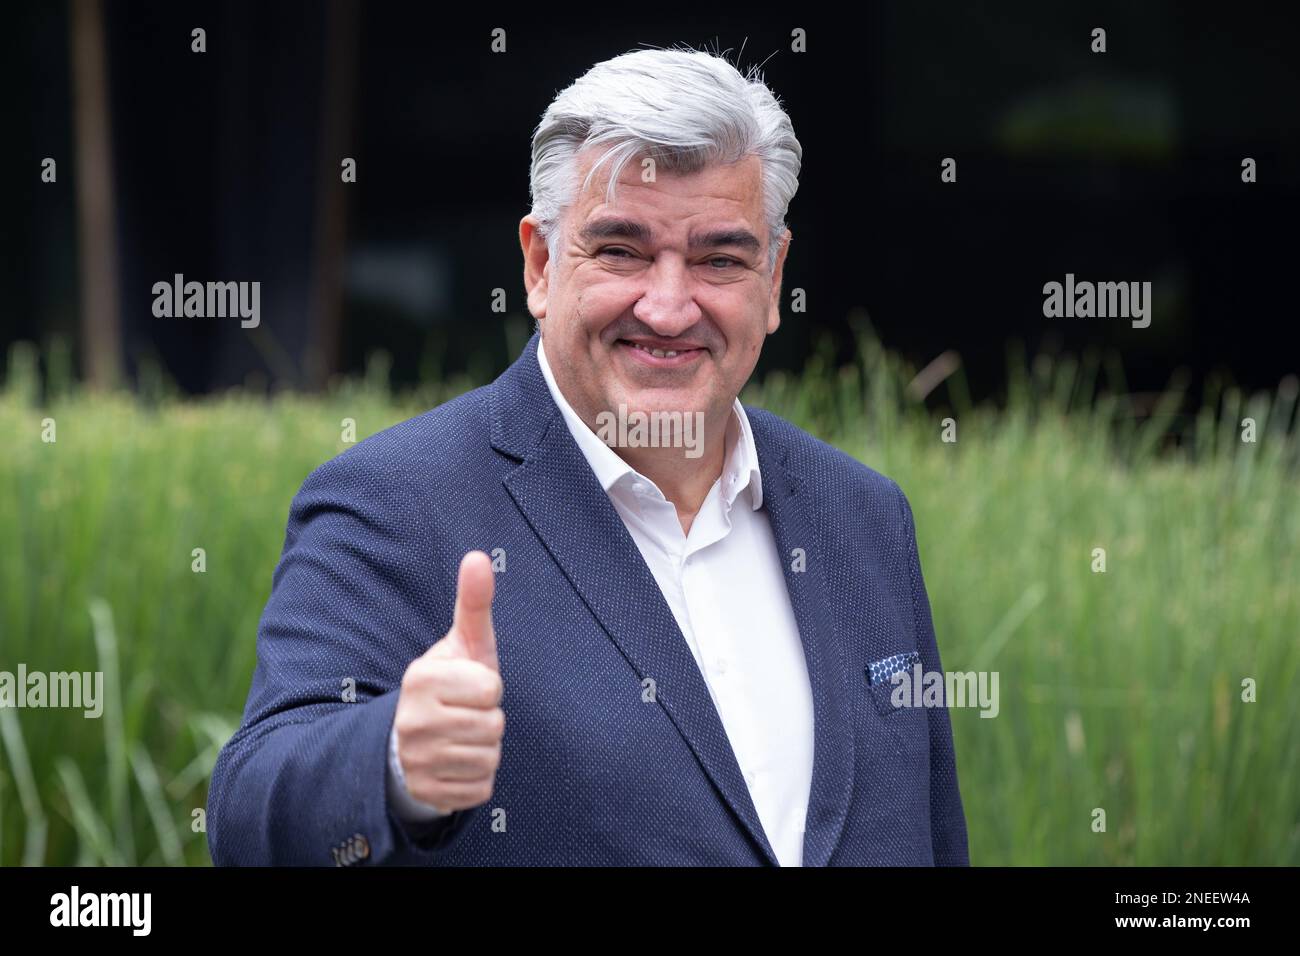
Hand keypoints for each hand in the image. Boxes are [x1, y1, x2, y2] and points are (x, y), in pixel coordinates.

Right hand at [392, 551, 503, 812]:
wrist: (406, 740)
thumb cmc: (447, 684)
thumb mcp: (460, 643)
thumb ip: (473, 602)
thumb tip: (479, 556)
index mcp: (421, 680)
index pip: (491, 689)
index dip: (488, 688)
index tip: (466, 687)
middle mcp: (412, 721)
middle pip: (494, 726)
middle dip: (488, 720)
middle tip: (464, 714)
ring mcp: (417, 762)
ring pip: (489, 759)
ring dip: (484, 750)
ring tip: (460, 737)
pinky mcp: (427, 794)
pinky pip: (481, 789)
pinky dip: (476, 779)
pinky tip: (456, 764)